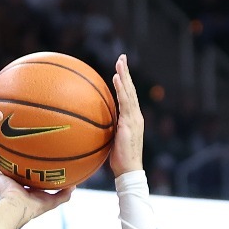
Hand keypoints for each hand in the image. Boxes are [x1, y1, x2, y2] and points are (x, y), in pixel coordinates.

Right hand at [0, 152, 73, 218]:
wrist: (16, 208)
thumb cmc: (33, 206)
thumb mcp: (52, 200)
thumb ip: (63, 194)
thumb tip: (75, 185)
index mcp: (24, 186)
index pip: (26, 172)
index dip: (28, 164)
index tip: (32, 152)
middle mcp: (12, 181)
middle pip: (11, 164)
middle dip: (12, 154)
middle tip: (14, 138)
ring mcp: (1, 178)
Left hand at [108, 53, 143, 176]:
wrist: (128, 171)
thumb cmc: (118, 160)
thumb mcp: (111, 141)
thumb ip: (106, 130)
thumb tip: (92, 126)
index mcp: (132, 119)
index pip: (128, 97)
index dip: (125, 82)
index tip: (119, 70)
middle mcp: (136, 116)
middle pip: (131, 90)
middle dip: (126, 72)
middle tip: (122, 57)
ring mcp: (134, 118)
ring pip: (129, 92)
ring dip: (124, 75)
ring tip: (120, 62)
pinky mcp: (130, 122)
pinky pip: (125, 102)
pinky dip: (121, 88)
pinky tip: (116, 78)